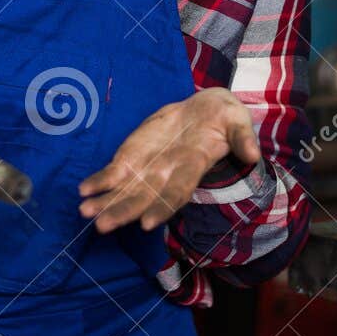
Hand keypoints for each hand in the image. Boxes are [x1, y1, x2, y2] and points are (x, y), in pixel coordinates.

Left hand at [78, 87, 260, 233]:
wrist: (205, 109)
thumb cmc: (224, 117)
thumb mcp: (238, 120)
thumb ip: (242, 137)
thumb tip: (252, 154)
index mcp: (193, 165)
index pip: (177, 191)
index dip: (162, 207)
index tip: (146, 223)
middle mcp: (167, 173)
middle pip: (144, 198)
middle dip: (123, 212)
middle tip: (102, 226)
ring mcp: (148, 167)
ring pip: (124, 190)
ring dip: (104, 203)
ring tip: (85, 212)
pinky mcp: (134, 155)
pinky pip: (114, 172)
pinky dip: (99, 182)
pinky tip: (83, 191)